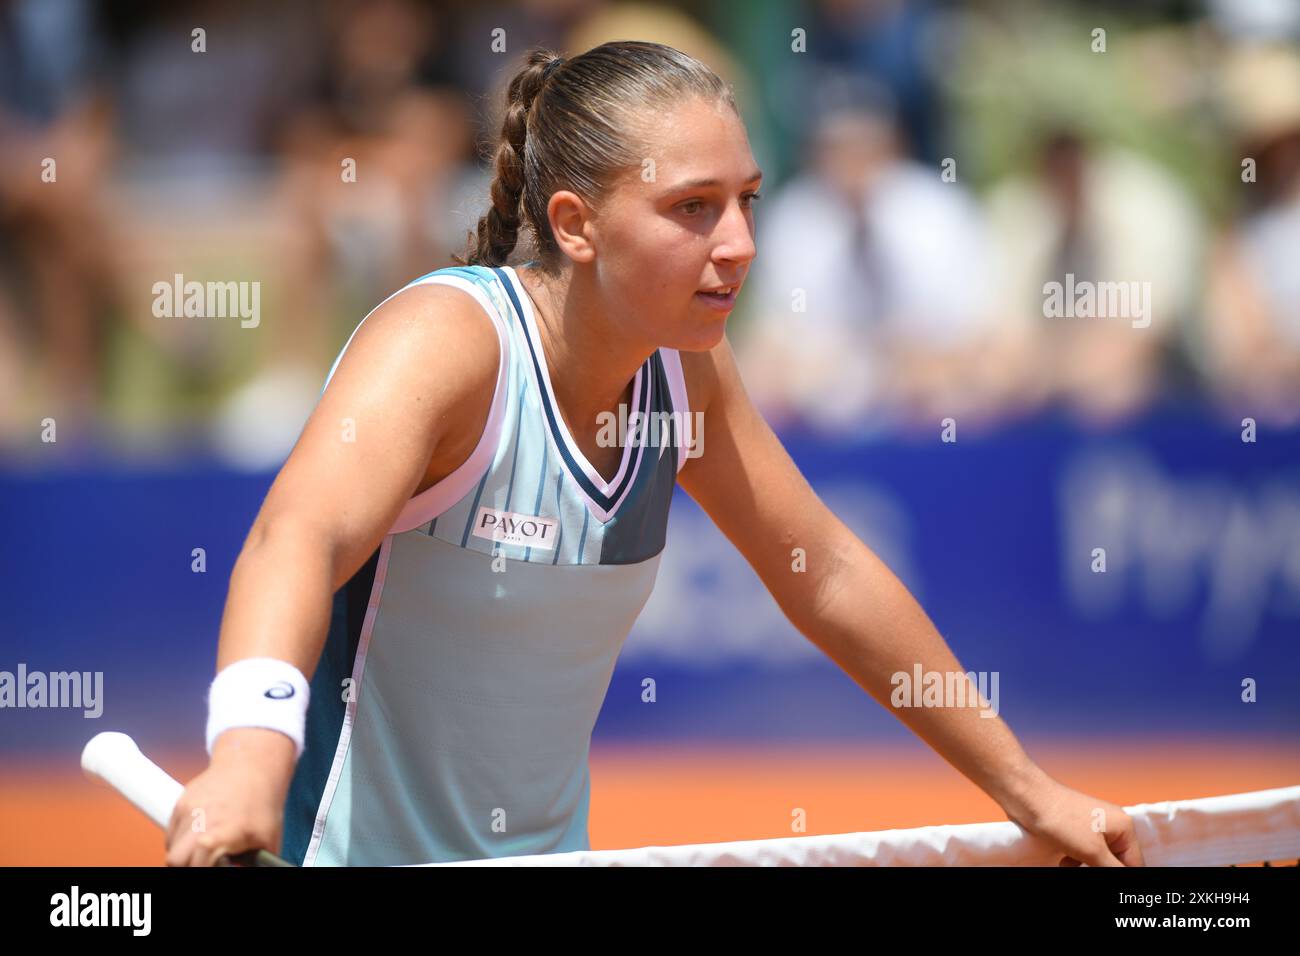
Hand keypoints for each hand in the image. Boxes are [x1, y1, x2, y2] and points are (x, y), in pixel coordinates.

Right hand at [164, 728, 296, 866]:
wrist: (252, 766)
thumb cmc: (262, 803)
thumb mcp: (268, 838)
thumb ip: (256, 863)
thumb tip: (250, 869)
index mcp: (222, 835)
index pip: (197, 866)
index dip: (202, 870)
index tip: (212, 867)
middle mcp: (200, 824)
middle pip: (176, 861)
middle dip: (188, 867)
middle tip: (203, 865)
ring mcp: (188, 812)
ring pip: (172, 848)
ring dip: (184, 854)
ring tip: (202, 852)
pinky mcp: (181, 803)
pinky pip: (171, 833)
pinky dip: (180, 841)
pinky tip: (198, 838)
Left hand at [1005, 776, 1145, 866]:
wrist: (1027, 798)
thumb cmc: (1061, 820)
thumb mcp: (1093, 852)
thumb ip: (1113, 870)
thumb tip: (1130, 877)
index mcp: (1125, 828)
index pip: (1135, 864)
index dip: (1121, 876)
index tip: (1105, 878)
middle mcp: (1112, 826)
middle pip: (1115, 862)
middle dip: (1100, 870)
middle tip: (1083, 867)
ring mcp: (1093, 827)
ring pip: (1097, 860)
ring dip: (1086, 868)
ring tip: (1069, 865)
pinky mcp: (1075, 830)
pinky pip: (1082, 854)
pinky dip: (1074, 861)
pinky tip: (1063, 861)